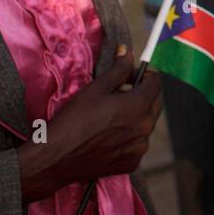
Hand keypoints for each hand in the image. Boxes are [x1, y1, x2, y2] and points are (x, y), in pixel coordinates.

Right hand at [17, 48, 162, 202]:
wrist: (56, 157)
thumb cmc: (74, 119)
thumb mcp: (96, 89)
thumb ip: (118, 70)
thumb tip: (127, 52)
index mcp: (139, 106)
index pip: (157, 82)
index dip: (145, 74)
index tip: (131, 75)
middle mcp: (146, 128)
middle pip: (155, 103)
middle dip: (142, 94)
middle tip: (119, 93)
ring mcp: (140, 148)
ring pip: (146, 124)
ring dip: (136, 116)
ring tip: (111, 116)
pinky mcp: (132, 163)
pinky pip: (137, 144)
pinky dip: (129, 136)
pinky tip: (108, 135)